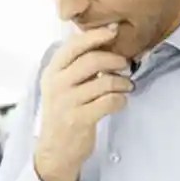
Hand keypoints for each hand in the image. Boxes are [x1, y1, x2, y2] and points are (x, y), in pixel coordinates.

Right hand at [34, 25, 132, 180]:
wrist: (55, 150)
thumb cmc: (64, 112)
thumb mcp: (60, 85)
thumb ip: (75, 64)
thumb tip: (103, 38)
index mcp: (52, 71)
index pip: (74, 45)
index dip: (96, 35)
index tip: (114, 30)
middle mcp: (56, 84)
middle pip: (92, 60)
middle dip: (115, 59)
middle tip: (126, 64)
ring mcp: (67, 102)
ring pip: (105, 81)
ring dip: (122, 82)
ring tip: (127, 86)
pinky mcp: (79, 120)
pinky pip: (110, 101)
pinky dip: (121, 100)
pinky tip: (120, 102)